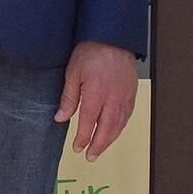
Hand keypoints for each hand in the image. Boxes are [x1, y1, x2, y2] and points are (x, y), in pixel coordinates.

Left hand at [54, 40, 137, 161]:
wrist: (113, 36)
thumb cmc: (91, 51)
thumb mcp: (72, 72)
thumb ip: (68, 98)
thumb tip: (61, 118)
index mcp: (97, 93)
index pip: (89, 123)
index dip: (83, 138)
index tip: (77, 147)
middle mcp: (113, 98)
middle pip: (107, 129)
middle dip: (99, 145)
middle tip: (90, 156)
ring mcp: (125, 96)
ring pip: (120, 124)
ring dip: (110, 139)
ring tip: (100, 149)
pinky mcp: (132, 92)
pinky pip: (128, 115)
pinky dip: (120, 127)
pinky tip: (114, 131)